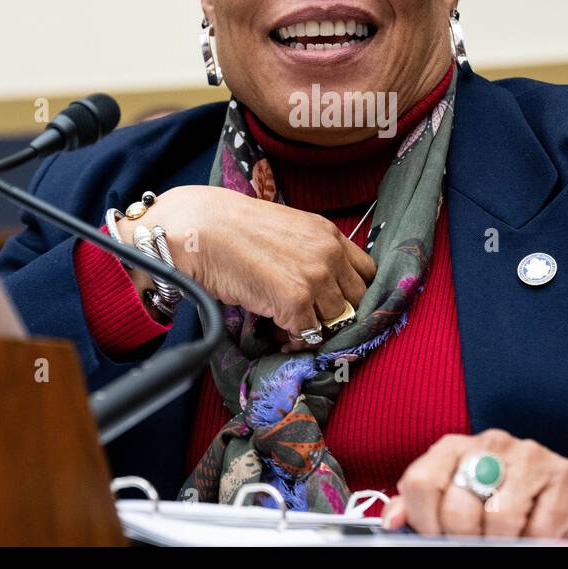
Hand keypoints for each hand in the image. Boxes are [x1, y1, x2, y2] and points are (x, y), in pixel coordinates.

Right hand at [136, 185, 376, 350]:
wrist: (201, 229)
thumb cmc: (234, 228)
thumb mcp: (288, 229)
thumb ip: (312, 251)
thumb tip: (322, 285)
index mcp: (329, 234)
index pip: (367, 273)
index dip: (353, 293)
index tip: (335, 303)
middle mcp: (329, 255)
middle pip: (356, 301)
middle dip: (338, 314)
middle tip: (313, 321)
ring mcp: (315, 279)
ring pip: (336, 321)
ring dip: (316, 329)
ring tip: (291, 328)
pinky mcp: (295, 302)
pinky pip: (309, 335)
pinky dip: (295, 340)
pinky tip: (279, 333)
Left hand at [380, 430, 567, 539]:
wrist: (558, 500)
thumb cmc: (499, 500)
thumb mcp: (453, 499)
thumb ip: (419, 506)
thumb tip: (393, 520)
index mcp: (454, 447)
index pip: (421, 482)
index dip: (425, 522)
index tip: (436, 537)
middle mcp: (490, 443)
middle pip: (457, 507)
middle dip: (463, 539)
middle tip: (474, 543)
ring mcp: (529, 455)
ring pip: (498, 519)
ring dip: (500, 542)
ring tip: (504, 539)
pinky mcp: (563, 475)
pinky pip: (538, 528)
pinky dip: (532, 542)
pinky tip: (530, 534)